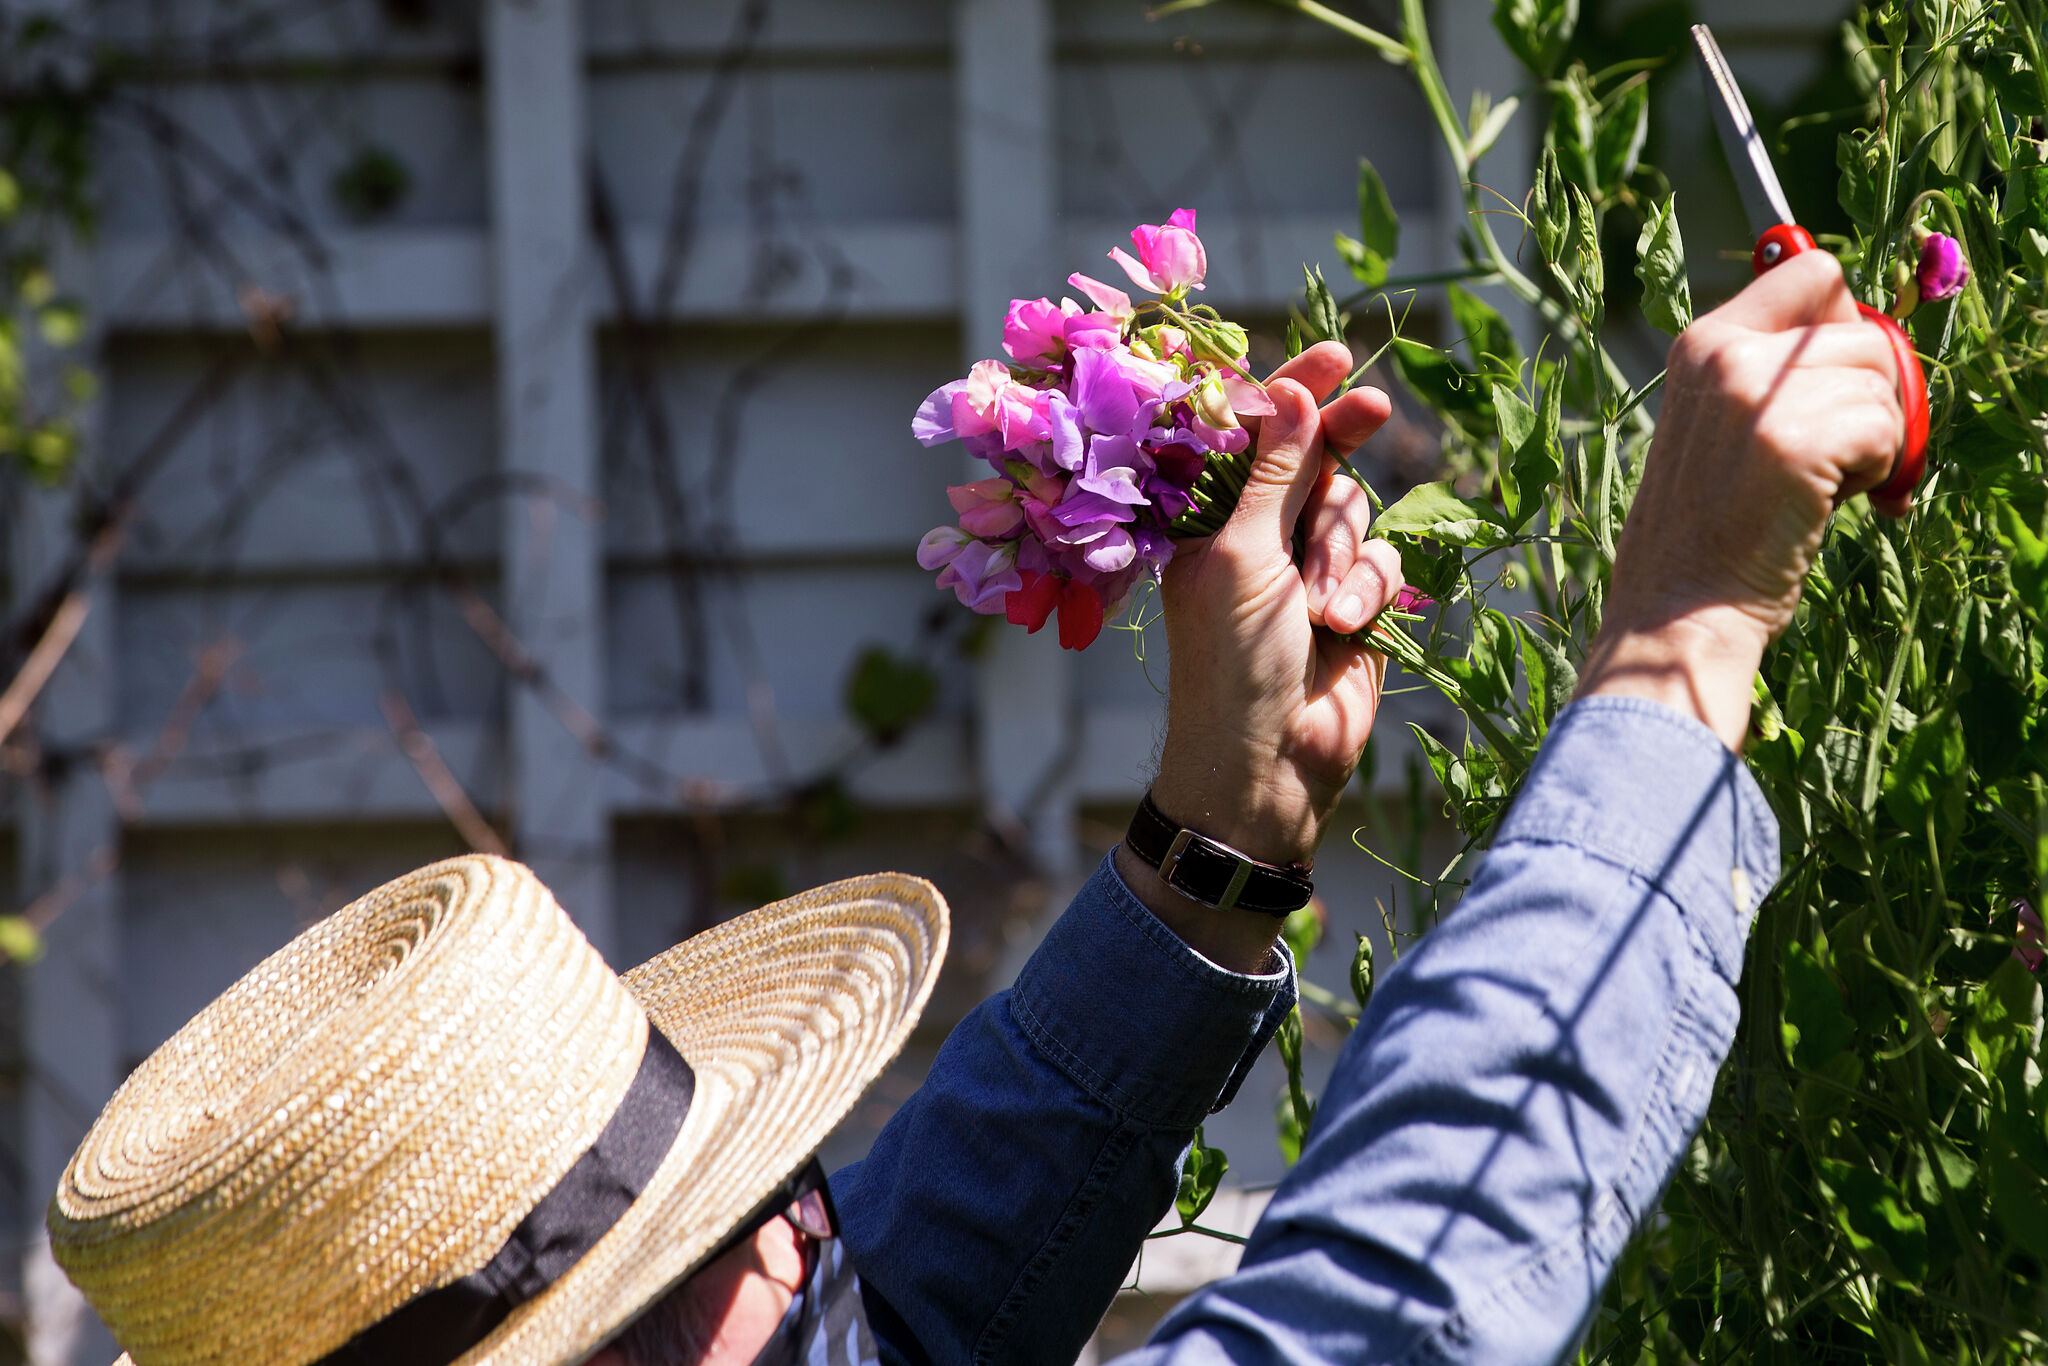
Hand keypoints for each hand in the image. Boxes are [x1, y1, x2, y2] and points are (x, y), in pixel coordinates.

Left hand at [1115, 342, 1400, 968]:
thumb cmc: (1232, 665)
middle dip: (1340, 444)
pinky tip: (1347, 628)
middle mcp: (1257, 539)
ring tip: (1322, 606)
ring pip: (1354, 511)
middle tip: (1376, 407)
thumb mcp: (1242, 558)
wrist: (1270, 767)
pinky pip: (1384, 562)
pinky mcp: (1355, 608)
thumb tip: (1286, 393)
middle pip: (1313, 461)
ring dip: (1344, 550)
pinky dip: (1370, 589)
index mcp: (1206, 522)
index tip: (1334, 355)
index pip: (1252, 438)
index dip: (1291, 394)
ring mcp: (1308, 572)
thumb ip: (1271, 475)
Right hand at [1580, 250, 1904, 748]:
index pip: (1811, 271)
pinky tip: (1824, 502)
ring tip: (1816, 483)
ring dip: (1873, 438)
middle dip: (1868, 393)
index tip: (1835, 377)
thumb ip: (1769, 369)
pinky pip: (1886, 429)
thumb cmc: (1708, 530)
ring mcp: (1758, 394)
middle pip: (1863, 331)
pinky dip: (1874, 473)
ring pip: (1882, 379)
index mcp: (1702, 342)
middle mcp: (1726, 354)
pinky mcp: (1794, 439)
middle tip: (1826, 452)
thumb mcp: (1716, 424)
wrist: (1678, 608)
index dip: (1843, 322)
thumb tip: (1863, 327)